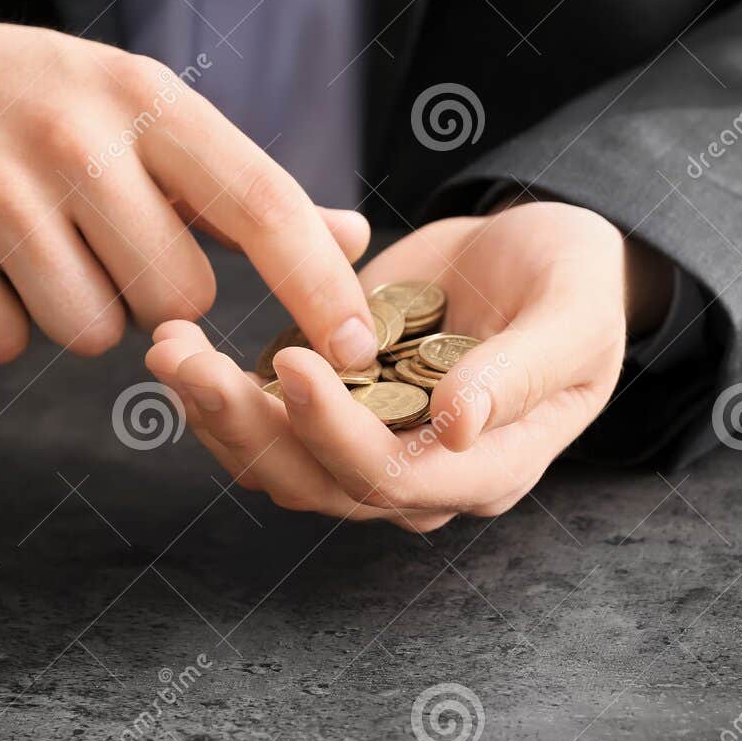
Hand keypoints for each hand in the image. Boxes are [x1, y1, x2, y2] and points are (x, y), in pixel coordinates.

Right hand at [0, 13, 376, 365]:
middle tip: (98, 238)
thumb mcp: (139, 112)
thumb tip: (351, 238)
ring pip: (91, 332)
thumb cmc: (35, 106)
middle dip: (149, 292)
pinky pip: (2, 344)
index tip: (364, 347)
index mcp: (142, 98)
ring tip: (32, 243)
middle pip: (175, 296)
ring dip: (72, 310)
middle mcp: (70, 135)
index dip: (318, 284)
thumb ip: (240, 187)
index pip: (258, 200)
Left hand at [145, 202, 672, 531]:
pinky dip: (218, 393)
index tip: (292, 360)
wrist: (536, 257)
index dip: (336, 431)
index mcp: (486, 468)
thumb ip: (523, 373)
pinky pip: (263, 426)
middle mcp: (418, 476)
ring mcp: (367, 447)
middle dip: (244, 425)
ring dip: (215, 414)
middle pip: (316, 482)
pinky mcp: (330, 411)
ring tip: (168, 348)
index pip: (393, 476)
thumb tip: (458, 425)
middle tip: (186, 359)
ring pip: (276, 464)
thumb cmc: (572, 284)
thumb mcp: (572, 316)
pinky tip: (181, 345)